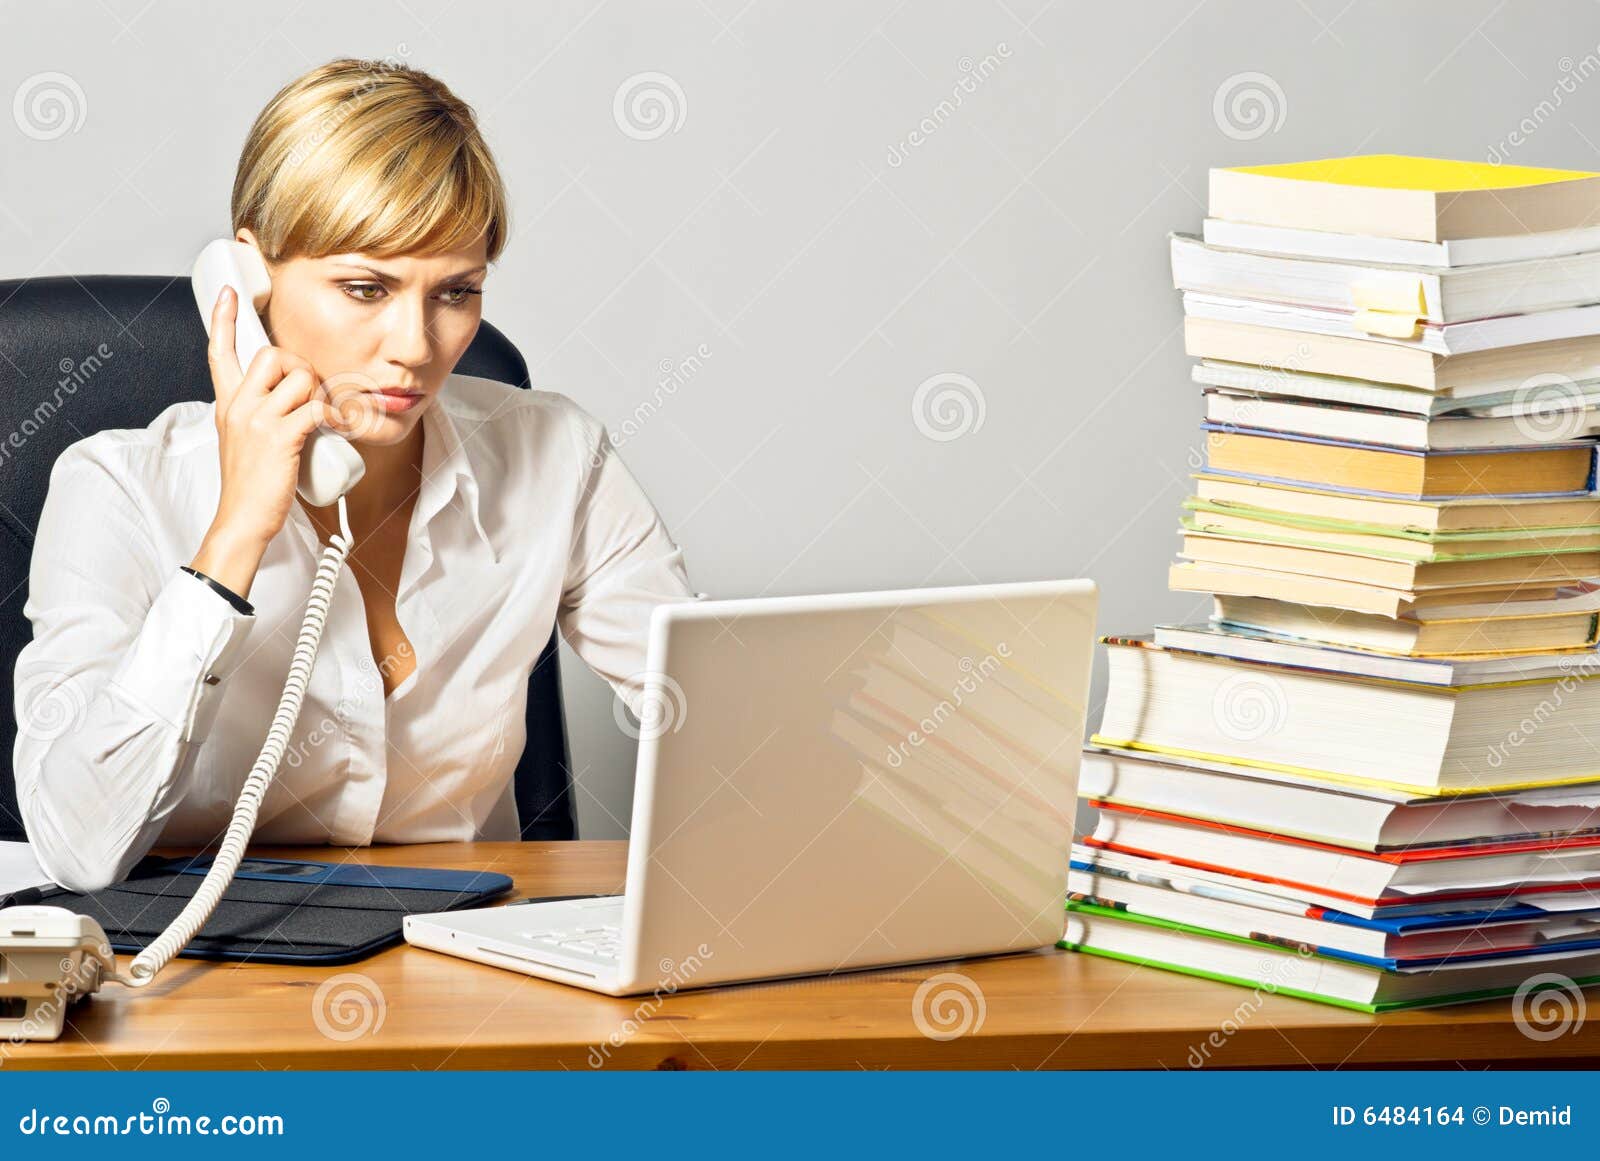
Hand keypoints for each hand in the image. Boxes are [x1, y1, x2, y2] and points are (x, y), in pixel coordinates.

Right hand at [203, 284, 346, 547]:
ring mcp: (256, 420)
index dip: (224, 320)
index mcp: (228, 404)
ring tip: (321, 420)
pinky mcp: (279, 437)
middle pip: (272, 354)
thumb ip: (261, 414)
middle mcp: (238, 405)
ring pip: (299, 379)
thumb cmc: (252, 485)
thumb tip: (295, 398)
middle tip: (312, 396)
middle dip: (301, 367)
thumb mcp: (245, 440)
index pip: (219, 352)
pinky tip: (337, 430)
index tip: (230, 294)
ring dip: (320, 395)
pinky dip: (334, 418)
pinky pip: (316, 408)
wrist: (243, 520)